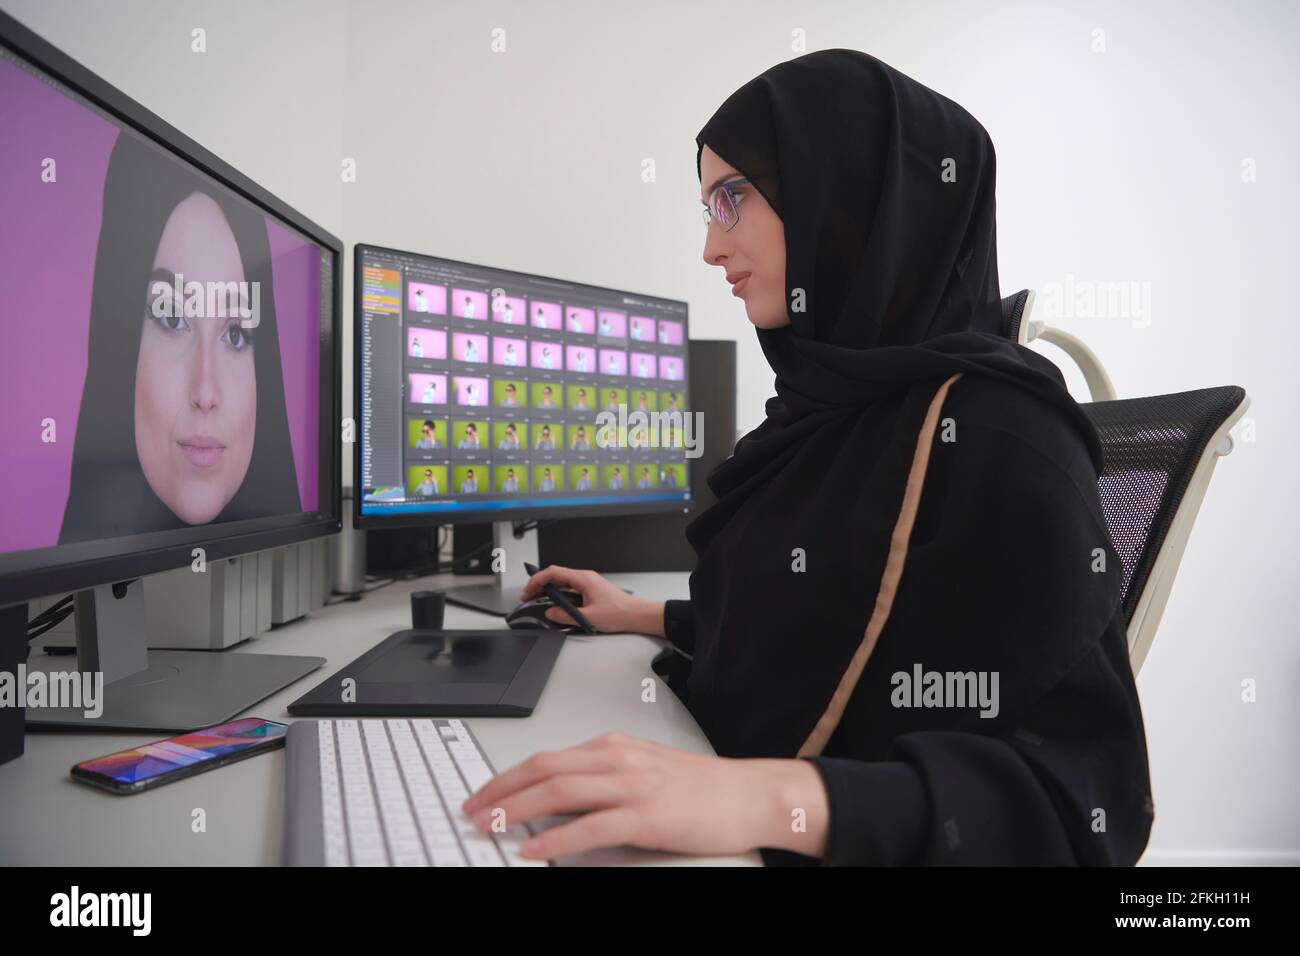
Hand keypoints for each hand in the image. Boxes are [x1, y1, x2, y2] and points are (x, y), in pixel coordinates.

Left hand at [460, 731, 829, 860]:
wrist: (748, 795)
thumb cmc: (700, 788)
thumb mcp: (642, 771)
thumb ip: (601, 779)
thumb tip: (555, 800)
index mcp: (613, 746)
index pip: (546, 757)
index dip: (506, 777)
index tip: (482, 794)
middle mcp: (617, 758)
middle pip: (543, 769)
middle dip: (499, 790)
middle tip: (471, 810)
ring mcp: (632, 785)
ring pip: (559, 791)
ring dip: (515, 810)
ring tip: (489, 827)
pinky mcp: (647, 815)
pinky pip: (590, 826)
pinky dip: (556, 838)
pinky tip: (534, 850)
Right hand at [519, 565, 660, 634]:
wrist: (636, 614)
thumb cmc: (619, 613)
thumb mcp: (588, 617)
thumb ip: (565, 615)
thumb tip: (550, 612)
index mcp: (583, 579)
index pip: (553, 573)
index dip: (537, 580)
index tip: (528, 590)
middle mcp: (585, 577)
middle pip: (556, 575)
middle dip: (539, 585)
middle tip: (528, 596)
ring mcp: (588, 583)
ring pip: (562, 581)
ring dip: (549, 589)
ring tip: (538, 600)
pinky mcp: (591, 590)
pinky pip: (570, 587)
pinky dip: (559, 593)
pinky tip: (555, 603)